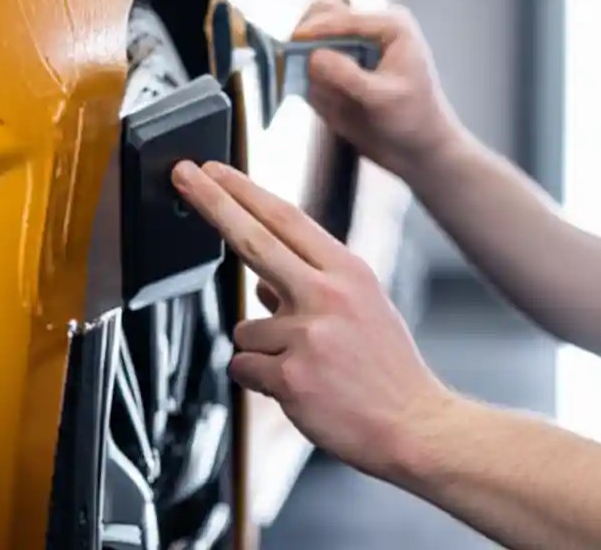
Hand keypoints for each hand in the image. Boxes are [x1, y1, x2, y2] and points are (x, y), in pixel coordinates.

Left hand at [172, 160, 454, 477]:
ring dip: (262, 350)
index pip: (287, 218)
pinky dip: (260, 380)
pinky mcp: (290, 377)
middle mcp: (327, 295)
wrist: (417, 428)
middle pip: (253, 239)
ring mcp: (308, 335)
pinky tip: (299, 391)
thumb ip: (312, 285)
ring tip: (308, 369)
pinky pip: (244, 366)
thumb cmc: (387, 370)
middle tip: (183, 175)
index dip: (244, 191)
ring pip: (245, 327)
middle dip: (212, 202)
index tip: (213, 171)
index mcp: (348, 272)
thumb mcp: (364, 308)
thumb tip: (262, 278)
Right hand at [294, 6, 465, 181]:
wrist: (418, 150)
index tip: (292, 43)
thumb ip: (348, 76)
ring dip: (299, 56)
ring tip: (289, 73)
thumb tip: (312, 57)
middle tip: (287, 59)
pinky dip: (301, 74)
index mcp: (388, 26)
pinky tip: (298, 86)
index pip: (343, 18)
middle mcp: (367, 32)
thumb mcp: (382, 98)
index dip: (315, 29)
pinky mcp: (338, 71)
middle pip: (322, 20)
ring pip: (312, 41)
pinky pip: (310, 66)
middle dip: (303, 38)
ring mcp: (351, 51)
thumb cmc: (413, 120)